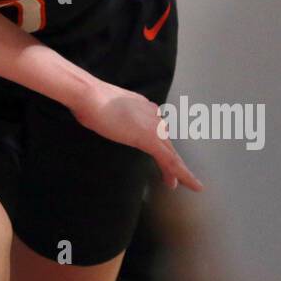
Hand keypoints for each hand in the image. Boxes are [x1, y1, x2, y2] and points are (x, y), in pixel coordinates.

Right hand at [71, 79, 203, 191]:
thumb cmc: (88, 100)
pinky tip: (193, 186)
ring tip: (174, 185)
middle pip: (167, 142)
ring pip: (171, 154)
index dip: (161, 143)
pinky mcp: (150, 139)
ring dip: (177, 171)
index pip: (157, 128)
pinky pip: (171, 161)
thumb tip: (103, 116)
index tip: (161, 154)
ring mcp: (153, 126)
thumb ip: (111, 114)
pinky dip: (184, 174)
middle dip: (171, 160)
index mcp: (143, 106)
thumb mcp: (103, 107)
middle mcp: (153, 115)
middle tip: (172, 178)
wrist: (90, 95)